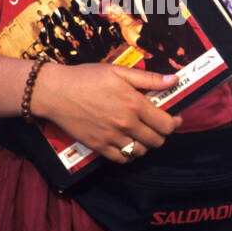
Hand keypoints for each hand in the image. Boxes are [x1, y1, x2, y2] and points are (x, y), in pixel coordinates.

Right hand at [30, 61, 180, 161]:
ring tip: (141, 134)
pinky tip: (126, 144)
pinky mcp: (98, 146)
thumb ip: (149, 78)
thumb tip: (174, 80)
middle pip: (157, 141)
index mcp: (135, 104)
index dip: (175, 123)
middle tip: (156, 125)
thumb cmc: (86, 78)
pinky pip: (122, 159)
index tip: (174, 118)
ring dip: (145, 145)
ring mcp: (112, 137)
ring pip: (141, 151)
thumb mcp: (119, 71)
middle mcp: (126, 124)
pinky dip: (128, 154)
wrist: (56, 92)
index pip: (167, 124)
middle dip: (161, 134)